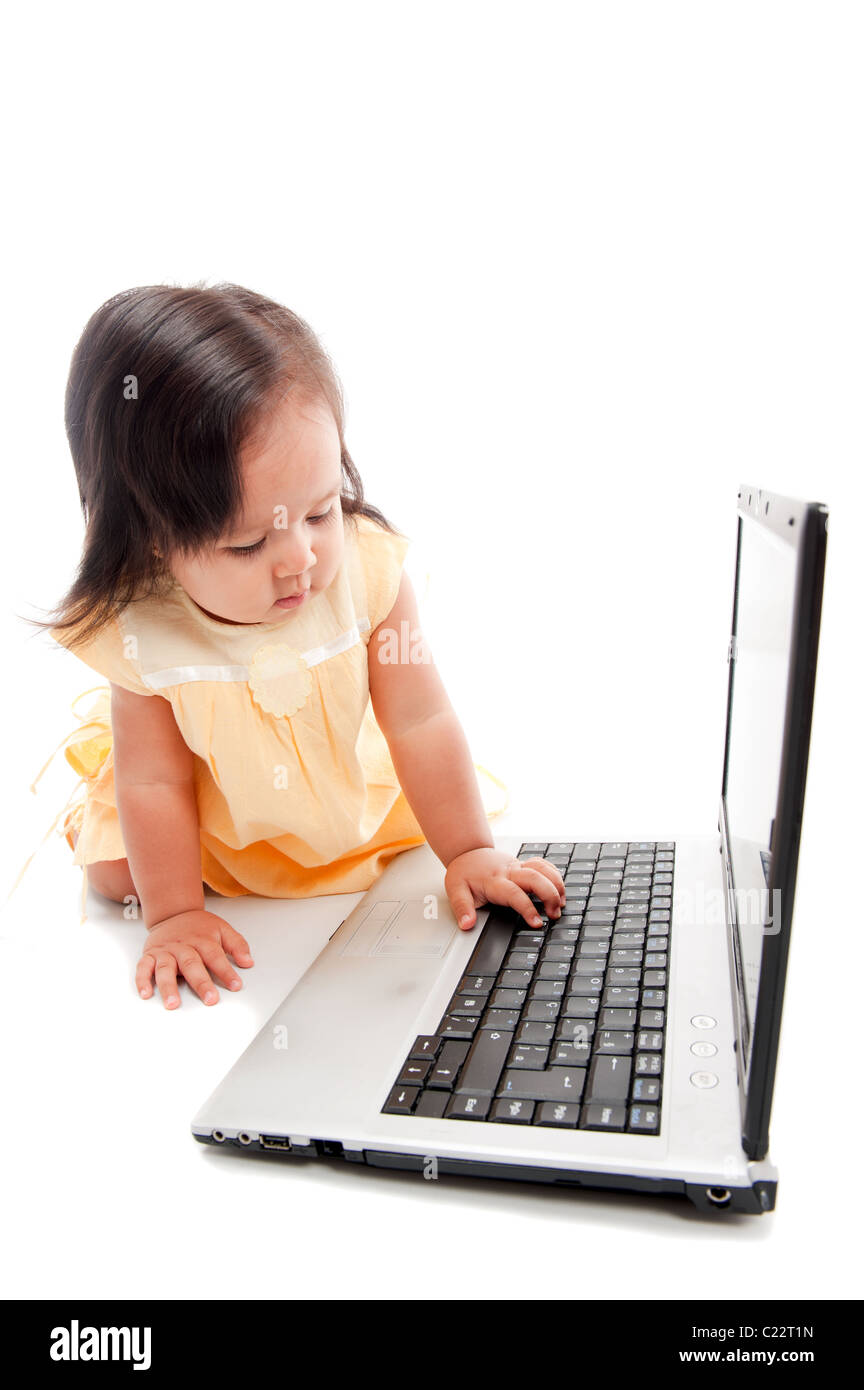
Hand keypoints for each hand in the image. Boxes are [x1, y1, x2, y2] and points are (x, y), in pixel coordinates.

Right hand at [136, 909, 254, 1008]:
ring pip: (166, 969)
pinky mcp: (150, 955)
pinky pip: (143, 967)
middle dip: (201, 983)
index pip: (216, 956)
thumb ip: (237, 944)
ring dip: (168, 987)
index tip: (236, 986)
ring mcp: (165, 951)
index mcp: (202, 940)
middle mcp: (183, 946)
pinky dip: (142, 980)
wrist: (173, 912)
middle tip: (210, 999)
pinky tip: (146, 994)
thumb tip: (248, 962)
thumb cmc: (199, 926)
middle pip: (192, 964)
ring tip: (173, 1004)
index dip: (226, 971)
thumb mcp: (222, 929)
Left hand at [444, 847, 566, 931]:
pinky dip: (554, 875)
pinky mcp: (524, 864)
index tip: (537, 923)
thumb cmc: (463, 872)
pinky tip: (559, 889)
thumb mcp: (455, 891)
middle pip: (535, 878)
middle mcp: (509, 872)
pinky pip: (543, 865)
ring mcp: (518, 866)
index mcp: (494, 881)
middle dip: (549, 896)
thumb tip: (467, 924)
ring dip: (556, 885)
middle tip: (555, 914)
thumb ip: (462, 908)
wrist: (467, 852)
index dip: (527, 908)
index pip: (514, 894)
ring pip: (543, 869)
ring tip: (562, 904)